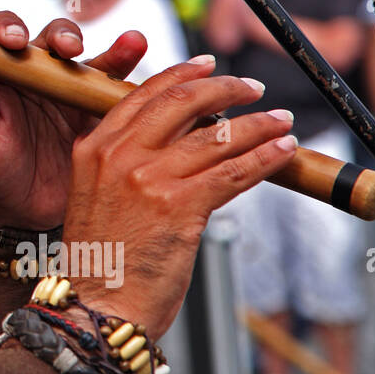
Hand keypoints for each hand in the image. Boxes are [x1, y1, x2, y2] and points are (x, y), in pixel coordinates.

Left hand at [0, 12, 146, 230]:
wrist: (19, 213)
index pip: (1, 34)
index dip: (7, 28)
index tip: (10, 40)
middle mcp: (35, 73)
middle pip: (51, 39)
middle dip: (63, 37)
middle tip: (67, 49)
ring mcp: (68, 90)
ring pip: (88, 60)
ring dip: (108, 50)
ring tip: (130, 44)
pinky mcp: (96, 112)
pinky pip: (114, 88)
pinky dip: (129, 69)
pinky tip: (141, 51)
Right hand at [61, 55, 295, 339]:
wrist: (98, 307)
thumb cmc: (103, 262)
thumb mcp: (97, 196)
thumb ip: (125, 162)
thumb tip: (180, 137)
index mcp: (93, 148)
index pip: (143, 94)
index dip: (181, 74)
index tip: (207, 66)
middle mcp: (117, 156)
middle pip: (180, 102)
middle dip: (224, 88)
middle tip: (251, 88)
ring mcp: (147, 178)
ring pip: (215, 136)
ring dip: (258, 125)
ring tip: (280, 122)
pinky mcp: (179, 205)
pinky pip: (233, 171)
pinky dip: (265, 158)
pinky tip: (282, 151)